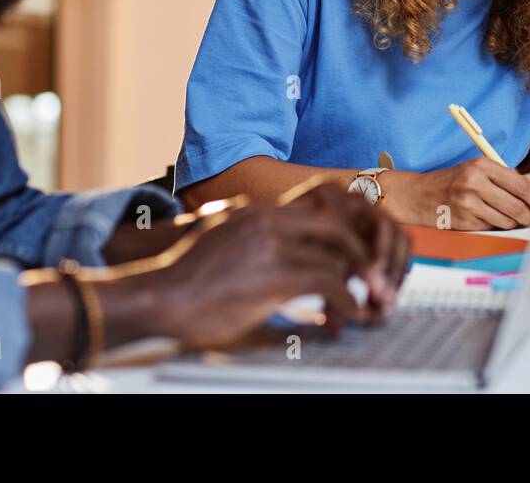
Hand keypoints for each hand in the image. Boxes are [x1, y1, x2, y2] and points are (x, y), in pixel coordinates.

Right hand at [149, 191, 400, 349]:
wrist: (156, 297)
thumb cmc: (181, 278)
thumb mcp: (216, 236)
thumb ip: (243, 229)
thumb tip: (257, 228)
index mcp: (256, 211)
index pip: (317, 213)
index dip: (341, 238)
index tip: (353, 260)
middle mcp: (268, 220)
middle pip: (336, 225)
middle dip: (361, 253)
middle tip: (374, 278)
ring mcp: (271, 245)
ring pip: (338, 255)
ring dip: (361, 283)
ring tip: (369, 304)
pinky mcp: (274, 274)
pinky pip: (329, 284)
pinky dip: (348, 302)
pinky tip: (350, 318)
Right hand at [403, 157, 529, 229]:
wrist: (418, 195)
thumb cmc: (452, 181)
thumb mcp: (475, 169)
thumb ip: (502, 178)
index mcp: (482, 165)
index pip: (521, 185)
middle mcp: (474, 183)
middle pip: (517, 206)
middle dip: (529, 215)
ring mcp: (468, 204)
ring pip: (507, 221)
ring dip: (511, 222)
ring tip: (505, 217)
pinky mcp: (463, 222)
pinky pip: (491, 228)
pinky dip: (494, 226)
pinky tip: (486, 219)